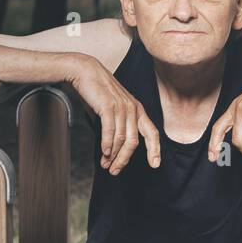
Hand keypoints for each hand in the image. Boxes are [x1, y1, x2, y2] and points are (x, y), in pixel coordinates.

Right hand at [68, 55, 160, 173]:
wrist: (86, 71)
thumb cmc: (99, 92)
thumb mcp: (115, 109)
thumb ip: (119, 126)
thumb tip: (116, 149)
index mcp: (138, 110)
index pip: (152, 132)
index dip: (155, 150)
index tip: (154, 165)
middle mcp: (132, 109)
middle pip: (134, 142)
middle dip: (124, 160)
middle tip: (115, 171)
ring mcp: (121, 107)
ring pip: (121, 139)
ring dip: (113, 155)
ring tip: (106, 164)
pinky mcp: (108, 106)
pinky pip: (110, 131)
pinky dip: (107, 145)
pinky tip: (104, 153)